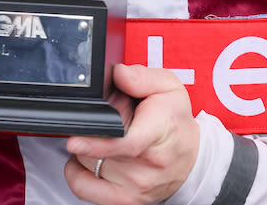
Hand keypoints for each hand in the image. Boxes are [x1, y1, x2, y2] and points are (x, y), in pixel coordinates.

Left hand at [64, 64, 198, 204]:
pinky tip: (90, 158)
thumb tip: (119, 74)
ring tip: (107, 137)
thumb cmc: (176, 122)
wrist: (191, 159)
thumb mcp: (169, 88)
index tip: (75, 141)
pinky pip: (83, 188)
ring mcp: (136, 186)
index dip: (98, 144)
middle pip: (99, 151)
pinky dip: (77, 171)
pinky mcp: (125, 201)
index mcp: (160, 130)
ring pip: (88, 165)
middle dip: (94, 129)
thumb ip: (143, 77)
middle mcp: (148, 164)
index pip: (128, 143)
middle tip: (110, 120)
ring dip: (87, 149)